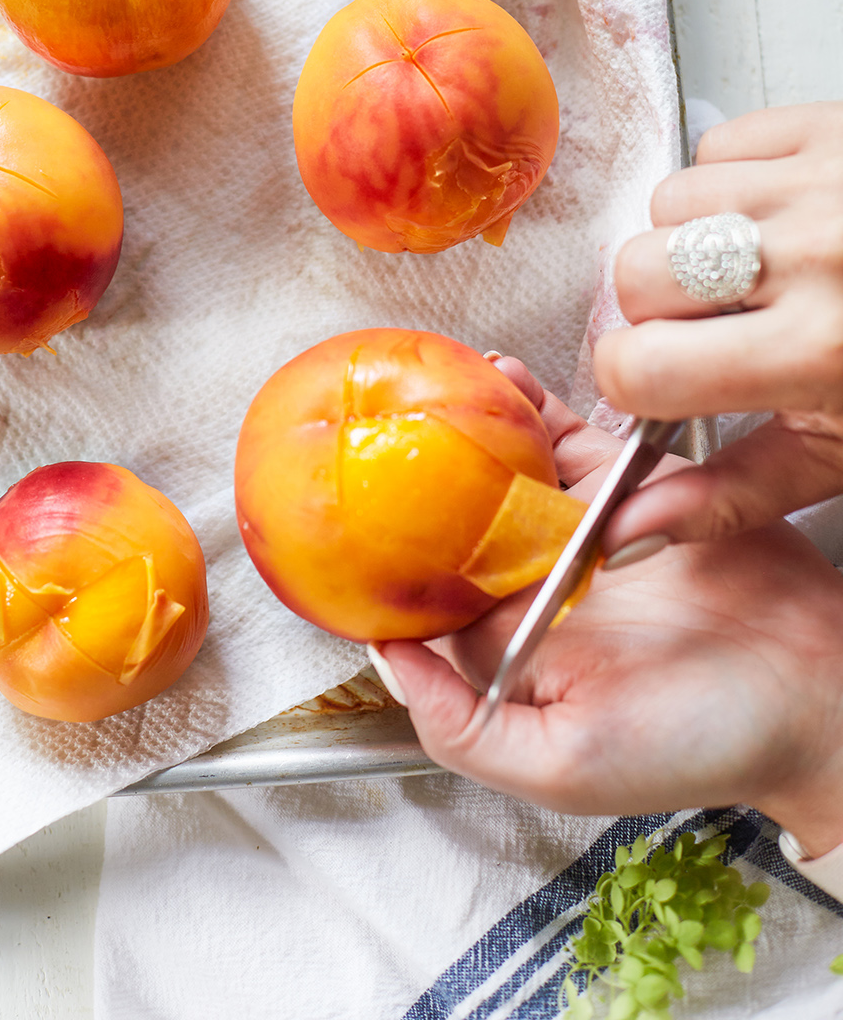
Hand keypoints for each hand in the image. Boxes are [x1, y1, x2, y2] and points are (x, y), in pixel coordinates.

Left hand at [374, 360, 842, 857]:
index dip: (386, 542)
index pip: (425, 587)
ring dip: (478, 425)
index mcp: (508, 644)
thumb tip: (382, 661)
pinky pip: (578, 440)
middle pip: (460, 513)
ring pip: (512, 466)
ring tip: (441, 383)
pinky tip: (511, 382)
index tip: (352, 496)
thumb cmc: (701, 747)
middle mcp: (537, 584)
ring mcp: (584, 533)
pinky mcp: (636, 490)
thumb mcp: (563, 765)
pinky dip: (542, 409)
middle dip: (423, 466)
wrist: (818, 695)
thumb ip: (462, 727)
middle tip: (390, 415)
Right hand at [594, 102, 842, 554]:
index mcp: (819, 353)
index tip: (662, 385)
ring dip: (693, 240)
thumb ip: (732, 494)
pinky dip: (734, 183)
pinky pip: (719, 144)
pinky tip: (780, 222)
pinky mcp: (831, 127)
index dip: (634, 382)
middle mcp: (816, 256)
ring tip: (758, 272)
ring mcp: (823, 180)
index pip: (637, 367)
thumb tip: (626, 529)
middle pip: (635, 273)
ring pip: (667, 202)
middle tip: (719, 330)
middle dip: (659, 309)